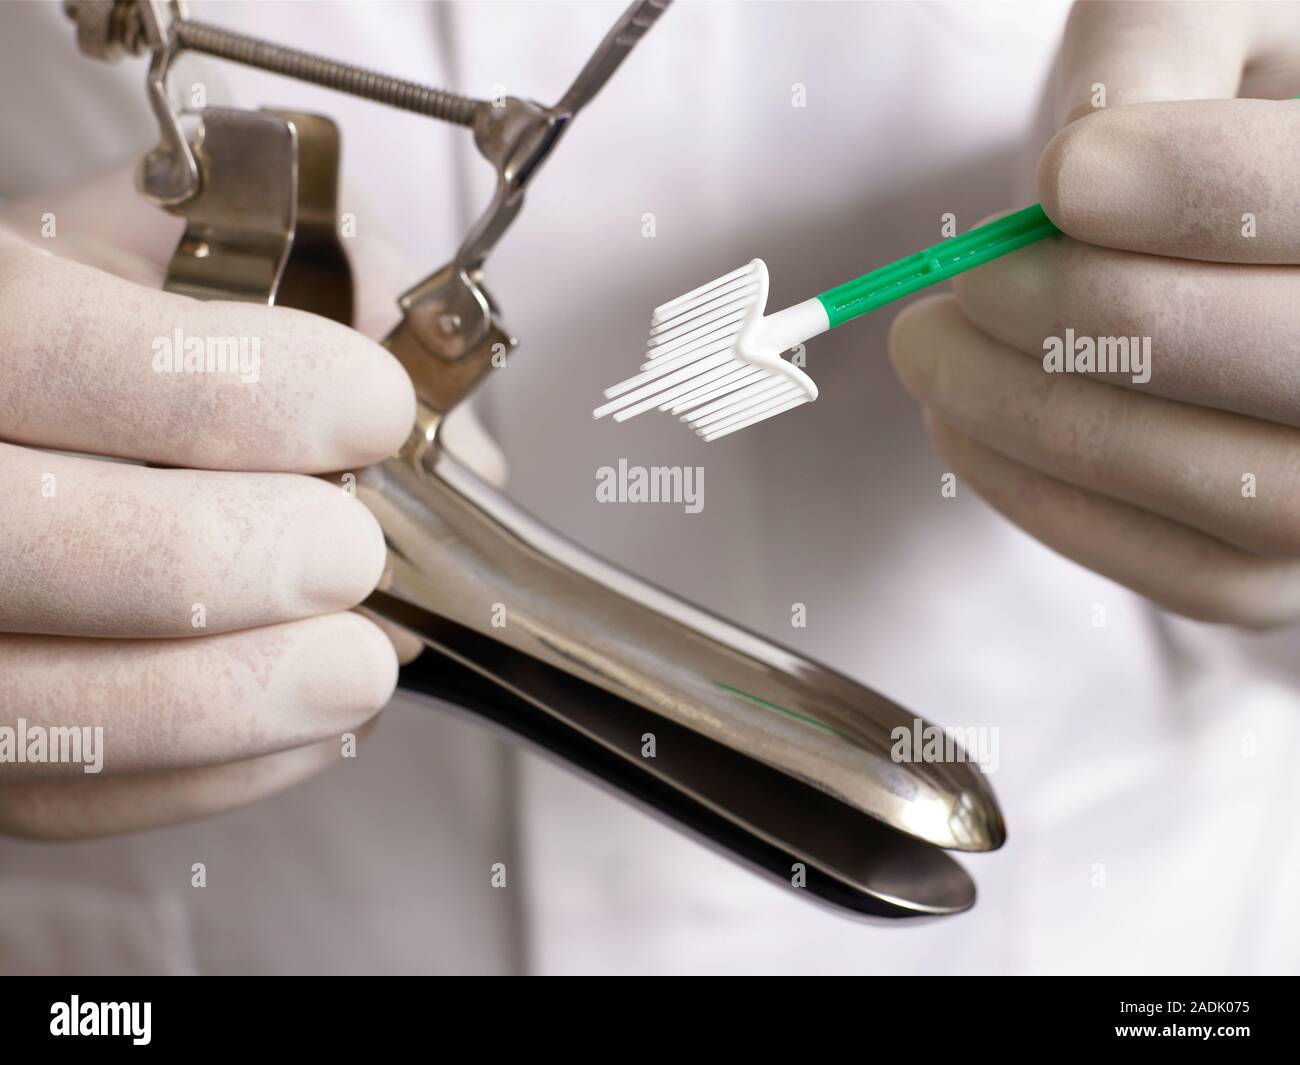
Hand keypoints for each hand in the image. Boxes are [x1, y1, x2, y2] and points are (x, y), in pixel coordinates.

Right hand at [0, 167, 416, 837]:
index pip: (45, 344)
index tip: (372, 407)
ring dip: (228, 696)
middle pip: (25, 541)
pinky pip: (65, 798)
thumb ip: (324, 278)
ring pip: (36, 705)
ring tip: (359, 664)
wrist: (34, 424)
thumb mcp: (191, 249)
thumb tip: (451, 440)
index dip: (228, 386)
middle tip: (352, 554)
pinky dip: (207, 775)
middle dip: (225, 558)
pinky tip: (308, 728)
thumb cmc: (127, 334)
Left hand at [888, 0, 1299, 626]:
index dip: (1183, 189)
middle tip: (960, 286)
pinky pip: (1183, 573)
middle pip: (1279, 357)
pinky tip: (967, 432)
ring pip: (1229, 485)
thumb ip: (1154, 54)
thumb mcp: (1211, 23)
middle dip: (1085, 318)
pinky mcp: (1285, 571)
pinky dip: (1050, 505)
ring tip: (933, 355)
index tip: (1059, 180)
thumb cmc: (1219, 109)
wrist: (1238, 229)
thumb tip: (1073, 188)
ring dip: (1041, 421)